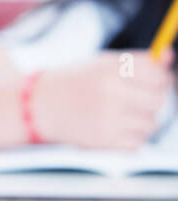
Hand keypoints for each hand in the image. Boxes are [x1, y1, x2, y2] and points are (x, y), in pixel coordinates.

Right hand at [33, 47, 174, 148]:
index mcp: (110, 70)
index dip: (160, 79)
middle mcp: (110, 93)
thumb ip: (136, 61)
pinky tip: (117, 129)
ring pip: (151, 123)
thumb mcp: (100, 64)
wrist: (36, 106)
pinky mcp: (102, 141)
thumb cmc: (74, 82)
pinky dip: (132, 138)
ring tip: (124, 116)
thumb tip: (169, 57)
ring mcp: (106, 118)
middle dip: (153, 100)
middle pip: (158, 100)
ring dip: (143, 121)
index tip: (152, 82)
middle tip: (137, 100)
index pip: (158, 74)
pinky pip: (138, 143)